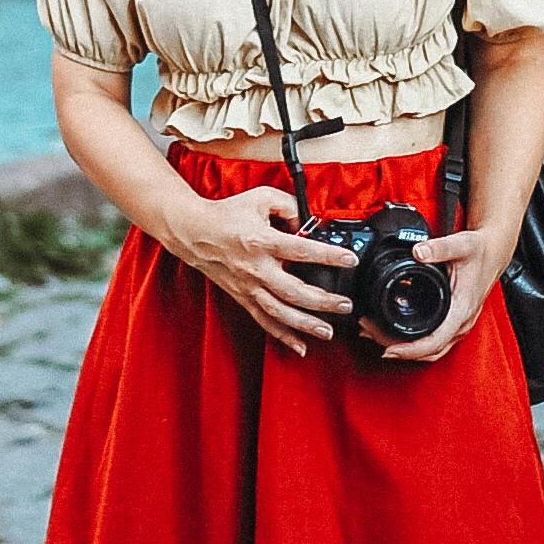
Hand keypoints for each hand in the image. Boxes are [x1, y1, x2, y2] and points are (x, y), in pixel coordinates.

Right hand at [173, 181, 355, 357]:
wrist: (193, 231)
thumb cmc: (227, 214)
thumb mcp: (261, 198)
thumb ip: (288, 205)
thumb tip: (307, 221)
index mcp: (261, 241)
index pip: (301, 250)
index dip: (328, 255)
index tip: (350, 259)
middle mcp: (256, 268)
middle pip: (293, 290)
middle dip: (323, 301)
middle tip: (345, 304)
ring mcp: (248, 286)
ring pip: (279, 312)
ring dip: (305, 324)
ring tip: (327, 331)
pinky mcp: (243, 297)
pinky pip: (264, 320)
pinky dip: (282, 335)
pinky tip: (300, 346)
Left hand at [373, 219, 516, 369]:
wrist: (492, 252)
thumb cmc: (479, 251)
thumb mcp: (462, 244)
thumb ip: (439, 247)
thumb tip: (418, 251)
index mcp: (462, 309)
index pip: (435, 342)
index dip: (410, 350)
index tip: (388, 349)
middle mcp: (461, 323)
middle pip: (428, 351)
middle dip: (399, 350)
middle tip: (370, 335)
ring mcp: (459, 325)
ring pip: (431, 350)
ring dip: (404, 349)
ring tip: (375, 335)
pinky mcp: (454, 323)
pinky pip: (434, 343)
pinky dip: (414, 344)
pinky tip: (395, 333)